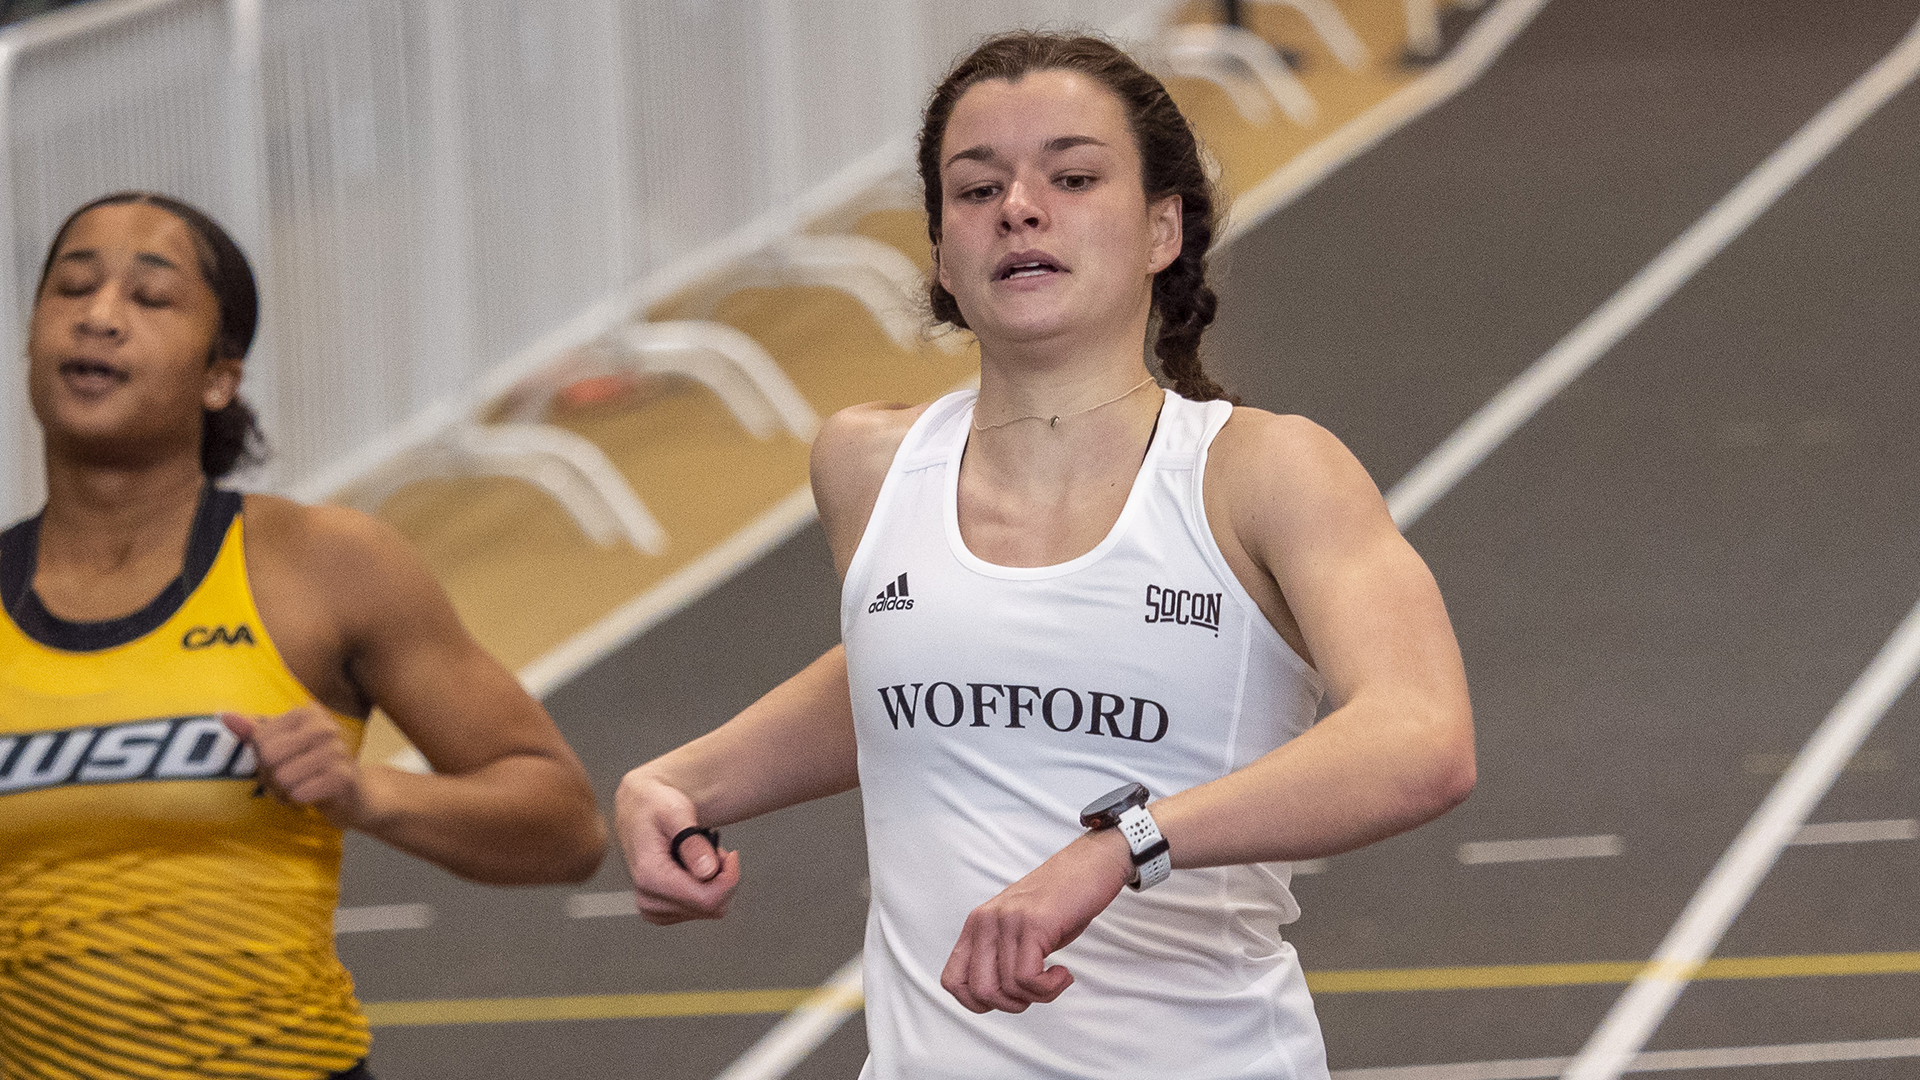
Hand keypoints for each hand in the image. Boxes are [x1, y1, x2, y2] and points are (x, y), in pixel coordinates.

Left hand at [223, 704, 372, 829]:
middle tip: (289, 779)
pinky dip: (299, 800)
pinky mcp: (343, 777)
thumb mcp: (285, 746)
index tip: (282, 763)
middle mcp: (325, 727)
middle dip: (272, 776)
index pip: (259, 739)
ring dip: (285, 791)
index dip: (262, 759)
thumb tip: (223, 716)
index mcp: (308, 713)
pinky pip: (299, 793)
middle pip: (268, 757)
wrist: (357, 794)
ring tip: (301, 788)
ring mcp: (337, 751)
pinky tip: (312, 797)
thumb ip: (254, 731)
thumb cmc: (314, 768)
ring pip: (282, 777)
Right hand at [614, 770, 740, 924]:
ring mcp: (653, 908)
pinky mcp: (660, 910)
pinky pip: (699, 910)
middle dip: (722, 878)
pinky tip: (695, 869)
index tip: (729, 855)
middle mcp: (649, 898)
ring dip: (714, 883)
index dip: (729, 878)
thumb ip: (692, 843)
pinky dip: (706, 889)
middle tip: (712, 850)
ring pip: (708, 911)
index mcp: (650, 876)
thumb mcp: (675, 812)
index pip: (706, 899)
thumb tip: (708, 871)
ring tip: (700, 855)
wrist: (637, 810)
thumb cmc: (654, 807)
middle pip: (710, 907)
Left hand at [941, 828, 1132, 1013]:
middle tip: (1037, 991)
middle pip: (980, 991)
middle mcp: (986, 921)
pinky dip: (1050, 988)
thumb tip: (995, 996)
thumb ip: (1000, 954)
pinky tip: (1063, 974)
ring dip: (1038, 996)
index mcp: (977, 924)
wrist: (1091, 864)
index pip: (952, 980)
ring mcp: (1009, 920)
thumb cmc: (1059, 901)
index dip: (976, 1002)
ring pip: (1008, 988)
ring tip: (1056, 979)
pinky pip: (1028, 978)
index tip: (1008, 996)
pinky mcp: (1034, 923)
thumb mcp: (1018, 927)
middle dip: (1012, 1004)